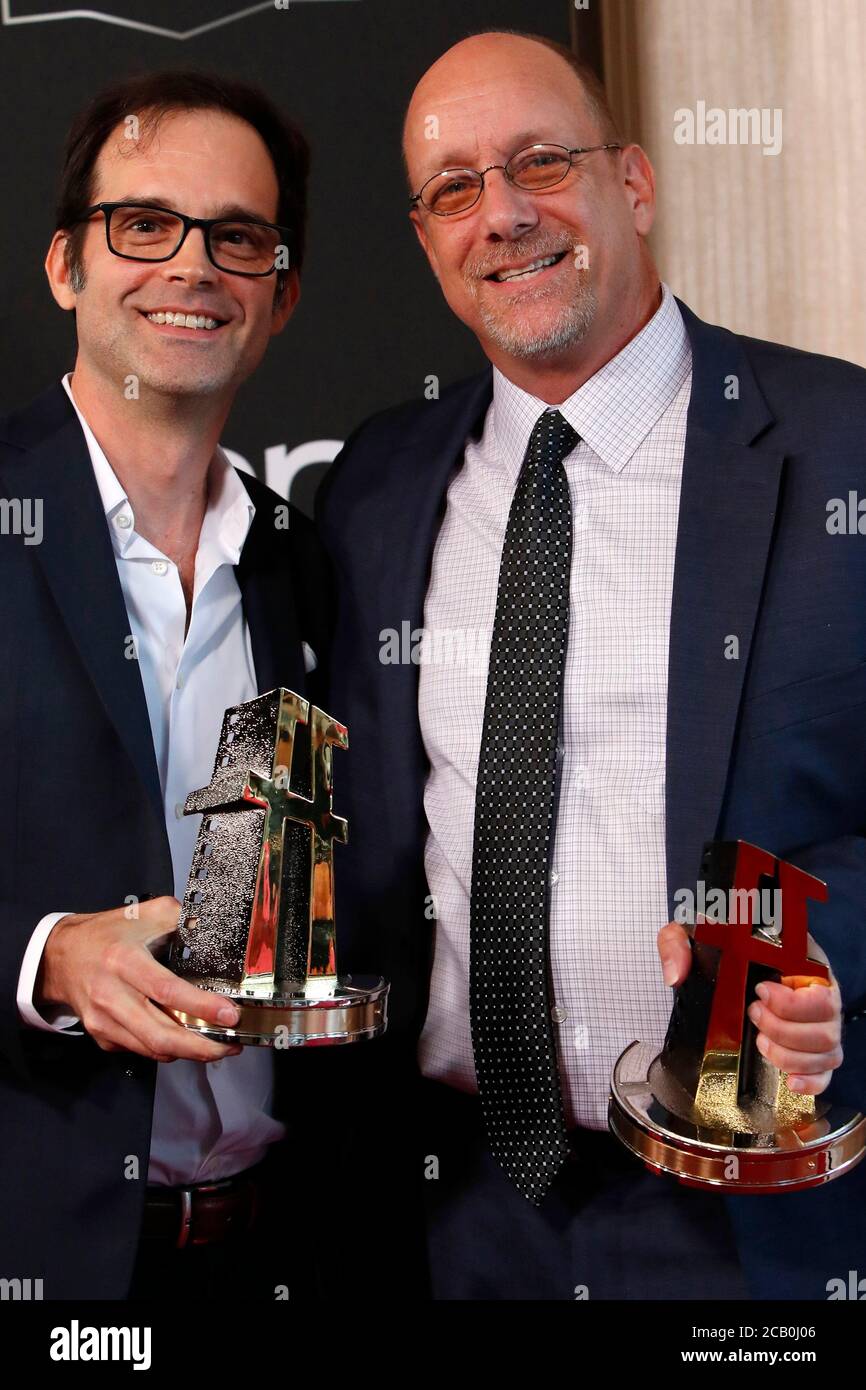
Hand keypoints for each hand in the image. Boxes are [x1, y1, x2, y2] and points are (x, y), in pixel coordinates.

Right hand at [36, 896, 242, 1062]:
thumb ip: (179, 917)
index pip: (167, 991)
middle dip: (201, 1047)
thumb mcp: (142, 914)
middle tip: (231, 1044)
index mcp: (124, 962)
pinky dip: (167, 1049)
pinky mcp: (102, 1036)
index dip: (201, 1007)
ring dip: (189, 1053)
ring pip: (152, 1049)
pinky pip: (141, 1050)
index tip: (230, 1014)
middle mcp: (112, 996)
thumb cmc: (104, 935)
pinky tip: (186, 1040)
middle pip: (160, 1035)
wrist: (60, 956)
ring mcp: (104, 1021)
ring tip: (218, 1045)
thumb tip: (213, 926)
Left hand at [656, 921, 843, 1095]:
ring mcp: (819, 1024)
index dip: (792, 1000)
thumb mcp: (695, 935)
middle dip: (784, 1028)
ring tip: (760, 1042)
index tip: (760, 993)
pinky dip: (811, 1081)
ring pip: (828, 1051)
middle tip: (753, 1016)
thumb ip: (679, 944)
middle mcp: (818, 994)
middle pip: (826, 1023)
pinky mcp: (812, 1051)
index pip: (820, 985)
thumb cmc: (723, 947)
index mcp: (801, 962)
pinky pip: (826, 1072)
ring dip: (791, 1055)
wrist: (726, 960)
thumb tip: (676, 975)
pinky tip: (789, 1080)